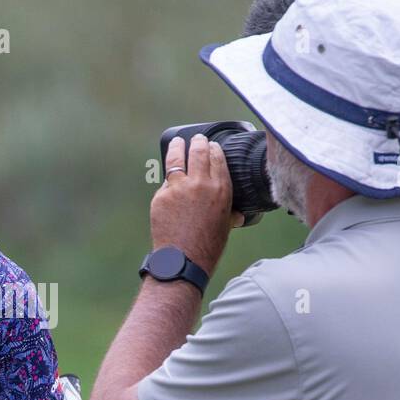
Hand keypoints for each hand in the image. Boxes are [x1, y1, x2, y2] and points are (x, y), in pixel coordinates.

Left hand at [150, 134, 242, 276]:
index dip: (214, 149)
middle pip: (198, 152)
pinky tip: (169, 176)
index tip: (212, 145)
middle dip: (198, 142)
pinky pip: (165, 183)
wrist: (183, 260)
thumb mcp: (225, 226)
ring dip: (177, 147)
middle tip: (196, 139)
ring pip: (175, 159)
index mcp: (220, 189)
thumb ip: (230, 214)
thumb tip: (239, 216)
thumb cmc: (207, 247)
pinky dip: (168, 180)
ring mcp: (178, 188)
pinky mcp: (160, 196)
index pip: (217, 158)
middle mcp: (200, 184)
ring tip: (177, 142)